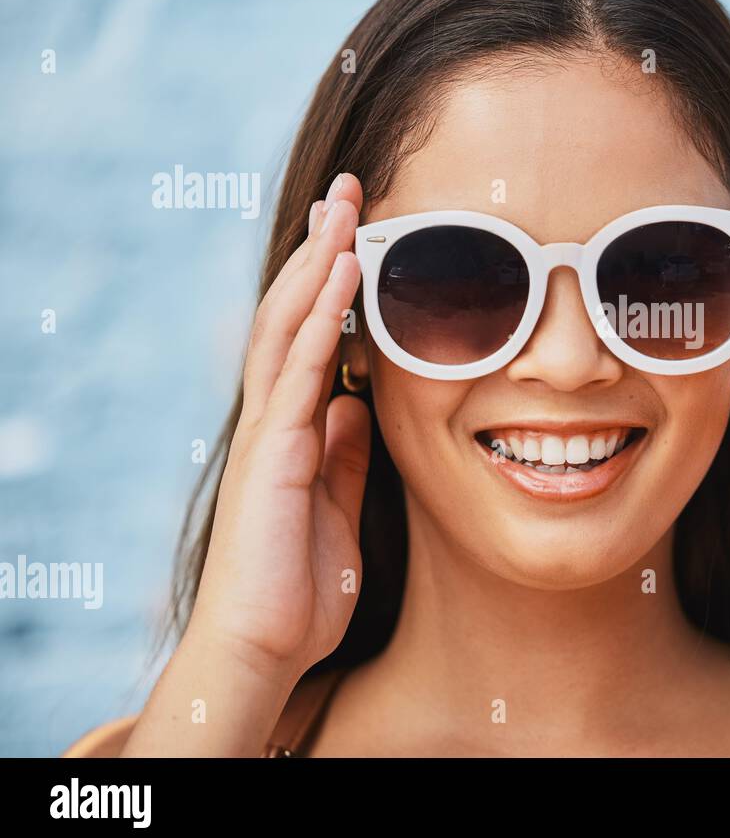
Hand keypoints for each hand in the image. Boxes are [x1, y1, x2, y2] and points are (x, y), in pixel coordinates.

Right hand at [186, 173, 369, 687]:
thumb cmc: (297, 587)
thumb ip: (345, 455)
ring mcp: (267, 432)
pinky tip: (342, 276)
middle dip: (321, 249)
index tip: (358, 232)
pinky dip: (321, 319)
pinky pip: (299, 371)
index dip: (331, 282)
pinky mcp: (271, 455)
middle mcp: (273, 419)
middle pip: (293, 315)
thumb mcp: (339, 506)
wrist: (263, 648)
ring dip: (318, 263)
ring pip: (289, 328)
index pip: (310, 336)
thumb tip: (359, 405)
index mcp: (293, 429)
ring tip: (345, 206)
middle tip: (349, 189)